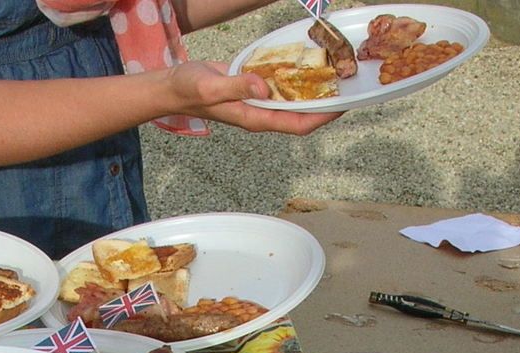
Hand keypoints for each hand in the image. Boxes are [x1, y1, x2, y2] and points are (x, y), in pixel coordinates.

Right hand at [165, 61, 341, 134]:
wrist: (173, 86)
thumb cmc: (189, 90)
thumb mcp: (211, 87)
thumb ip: (238, 86)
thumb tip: (264, 88)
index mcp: (255, 118)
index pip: (297, 124)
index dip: (322, 118)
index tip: (342, 106)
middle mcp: (261, 113)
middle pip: (301, 113)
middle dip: (324, 102)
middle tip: (345, 83)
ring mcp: (258, 101)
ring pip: (292, 98)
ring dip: (312, 88)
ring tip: (333, 70)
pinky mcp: (254, 88)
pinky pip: (280, 84)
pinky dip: (294, 75)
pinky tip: (305, 60)